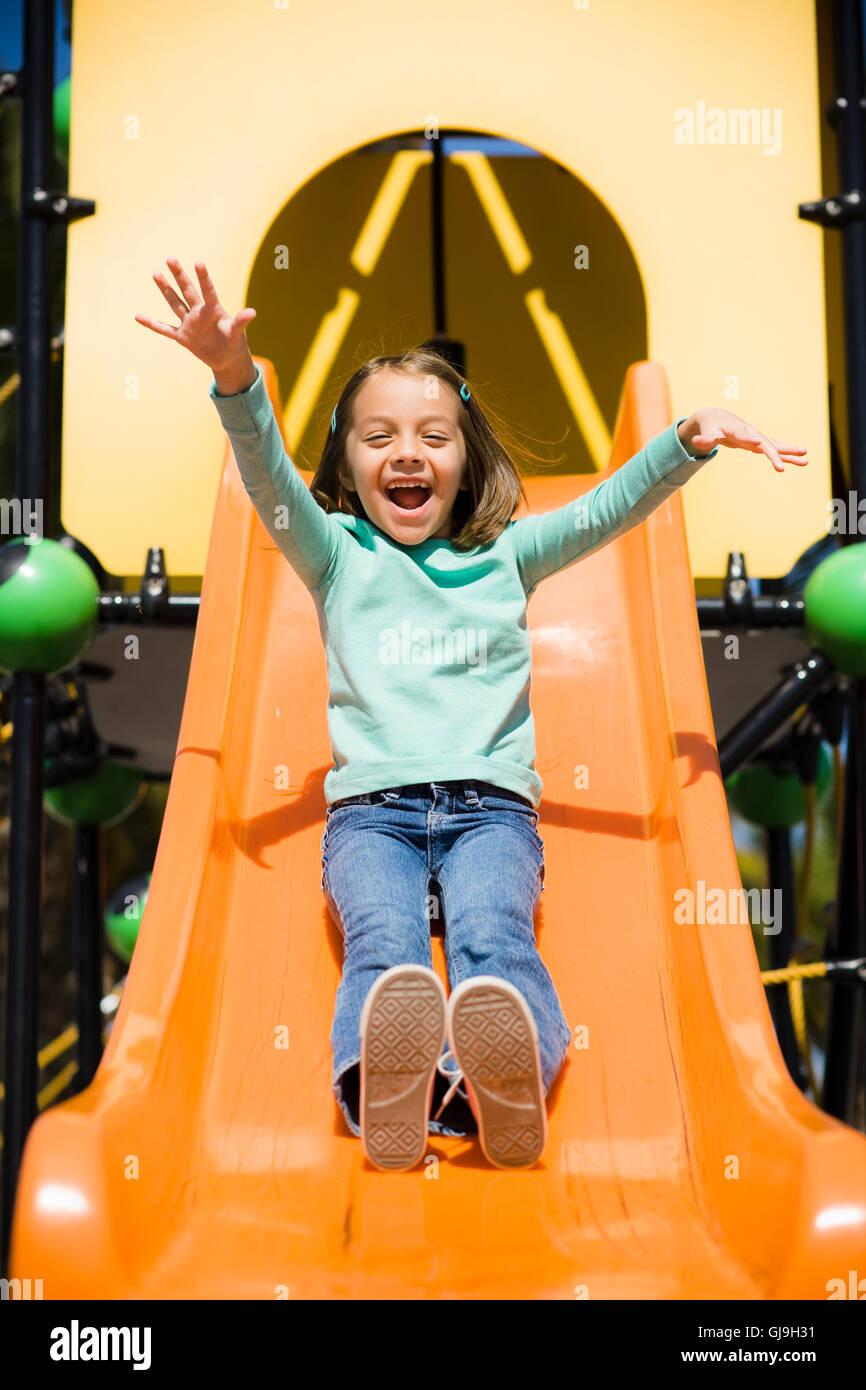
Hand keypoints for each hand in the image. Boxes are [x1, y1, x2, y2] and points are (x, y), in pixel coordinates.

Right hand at [134, 258, 255, 371]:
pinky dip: (152, 324)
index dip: (204, 278)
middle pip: (187, 291)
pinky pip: (164, 329)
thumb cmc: (234, 342)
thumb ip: (241, 322)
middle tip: (170, 258)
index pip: (207, 291)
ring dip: (165, 290)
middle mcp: (199, 313)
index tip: (198, 262)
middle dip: (179, 275)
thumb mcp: (237, 333)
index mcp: (213, 310)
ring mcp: (189, 324)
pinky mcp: (182, 337)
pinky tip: (138, 316)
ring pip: (174, 303)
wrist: (227, 358)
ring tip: (156, 273)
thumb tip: (252, 312)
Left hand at [681, 408, 808, 472]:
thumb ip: (704, 439)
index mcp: (738, 431)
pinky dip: (787, 456)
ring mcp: (758, 439)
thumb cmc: (712, 426)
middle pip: (765, 445)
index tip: (759, 444)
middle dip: (773, 455)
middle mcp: (752, 434)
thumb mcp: (707, 432)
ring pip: (776, 447)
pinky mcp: (760, 444)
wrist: (718, 417)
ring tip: (806, 458)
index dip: (751, 441)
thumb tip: (695, 442)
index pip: (746, 437)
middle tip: (781, 468)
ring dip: (789, 453)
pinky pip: (776, 451)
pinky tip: (802, 461)